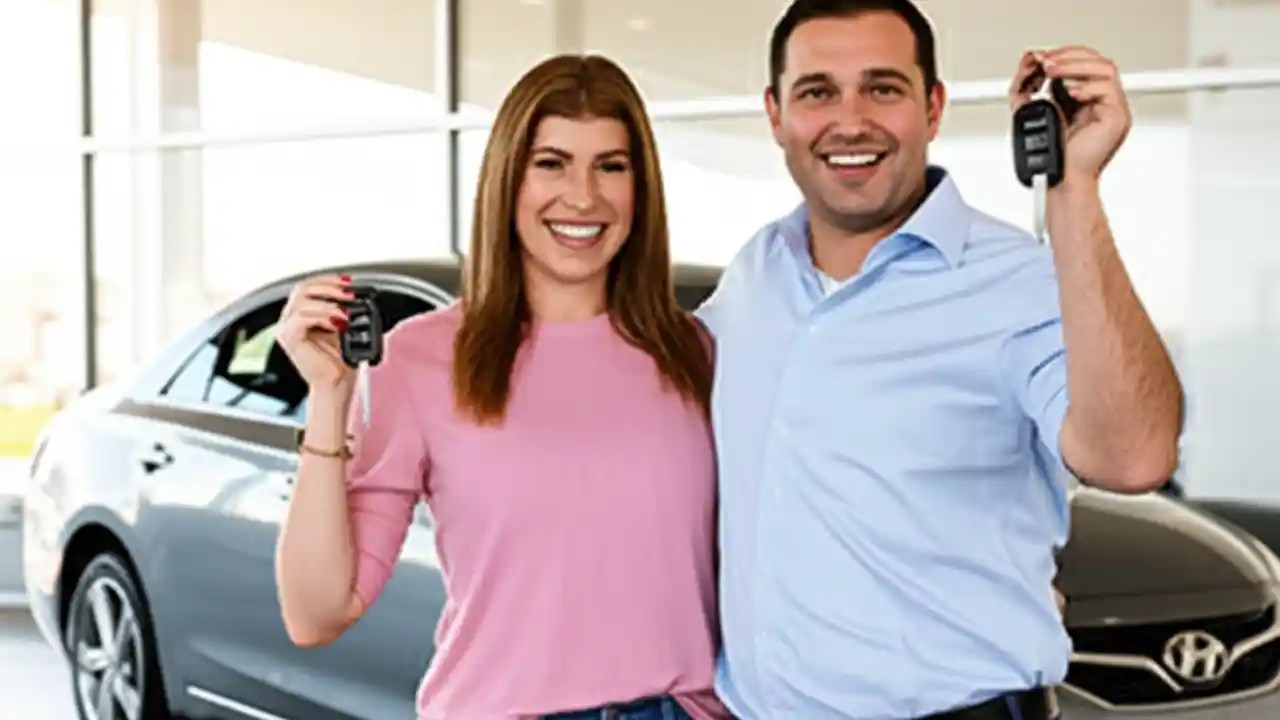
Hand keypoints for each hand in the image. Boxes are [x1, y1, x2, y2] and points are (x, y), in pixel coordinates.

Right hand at [277, 274, 356, 395]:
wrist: (336, 384)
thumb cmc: (339, 361)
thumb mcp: (344, 327)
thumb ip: (343, 309)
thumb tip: (355, 293)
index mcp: (300, 314)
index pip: (308, 286)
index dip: (328, 280)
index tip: (348, 282)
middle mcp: (290, 319)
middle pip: (302, 288)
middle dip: (329, 288)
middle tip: (349, 294)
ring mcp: (286, 329)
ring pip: (301, 301)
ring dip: (328, 303)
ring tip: (346, 313)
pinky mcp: (289, 339)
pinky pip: (301, 317)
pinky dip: (322, 316)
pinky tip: (337, 323)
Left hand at [1008, 47, 1131, 184]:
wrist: (1060, 179)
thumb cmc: (1053, 153)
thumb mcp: (1031, 111)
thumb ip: (1026, 87)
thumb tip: (1028, 62)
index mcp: (1087, 96)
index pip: (1084, 61)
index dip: (1064, 54)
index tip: (1041, 58)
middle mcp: (1103, 100)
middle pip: (1097, 60)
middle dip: (1068, 56)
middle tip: (1046, 63)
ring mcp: (1113, 108)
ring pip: (1106, 69)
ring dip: (1076, 66)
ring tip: (1054, 73)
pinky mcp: (1117, 118)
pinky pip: (1109, 90)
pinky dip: (1087, 87)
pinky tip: (1071, 93)